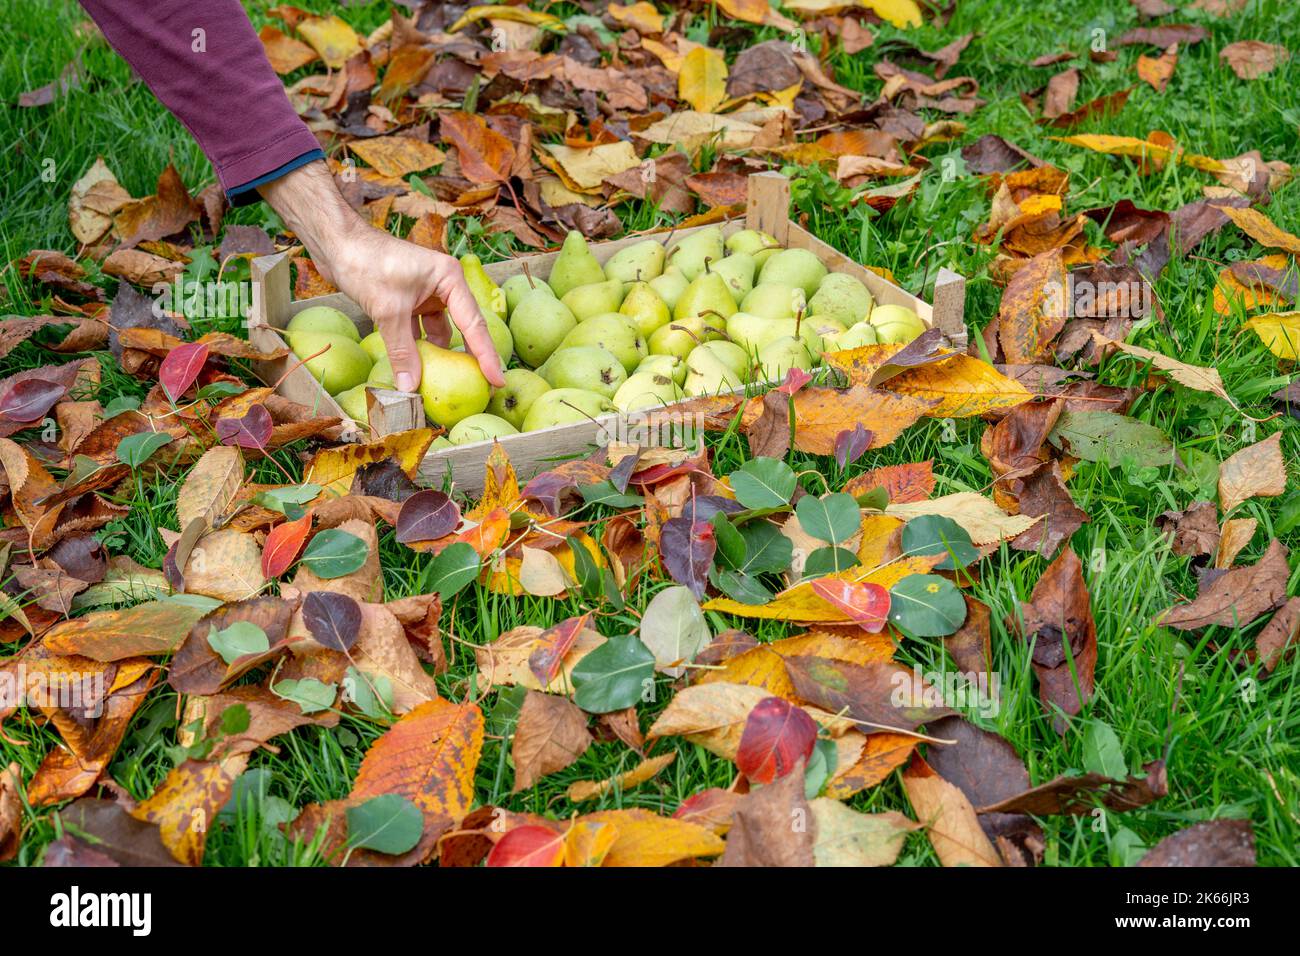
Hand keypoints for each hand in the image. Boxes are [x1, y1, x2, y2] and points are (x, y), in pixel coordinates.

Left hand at [317, 228, 506, 391]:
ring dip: (437, 354)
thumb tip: (410, 388)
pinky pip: (419, 329)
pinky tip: (413, 367)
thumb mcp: (388, 311)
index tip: (498, 380)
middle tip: (481, 387)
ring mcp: (426, 293)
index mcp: (450, 278)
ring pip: (439, 331)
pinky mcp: (409, 300)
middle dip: (467, 357)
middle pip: (463, 328)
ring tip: (442, 382)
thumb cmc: (366, 263)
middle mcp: (443, 285)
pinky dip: (416, 347)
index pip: (474, 324)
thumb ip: (402, 351)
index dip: (487, 356)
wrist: (336, 243)